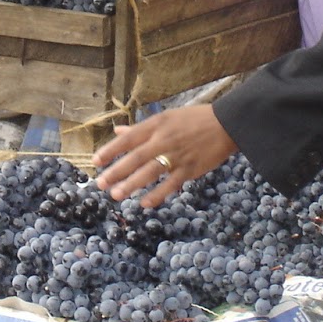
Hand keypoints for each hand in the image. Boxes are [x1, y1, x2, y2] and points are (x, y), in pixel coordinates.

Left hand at [94, 104, 237, 206]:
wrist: (226, 124)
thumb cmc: (193, 120)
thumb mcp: (166, 118)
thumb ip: (141, 128)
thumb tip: (118, 130)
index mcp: (157, 125)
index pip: (128, 138)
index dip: (111, 150)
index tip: (96, 161)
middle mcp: (164, 139)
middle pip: (136, 157)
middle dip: (117, 171)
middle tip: (101, 184)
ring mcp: (177, 155)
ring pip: (150, 172)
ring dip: (132, 184)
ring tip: (116, 195)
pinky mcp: (190, 169)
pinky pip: (171, 184)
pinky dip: (157, 194)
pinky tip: (144, 203)